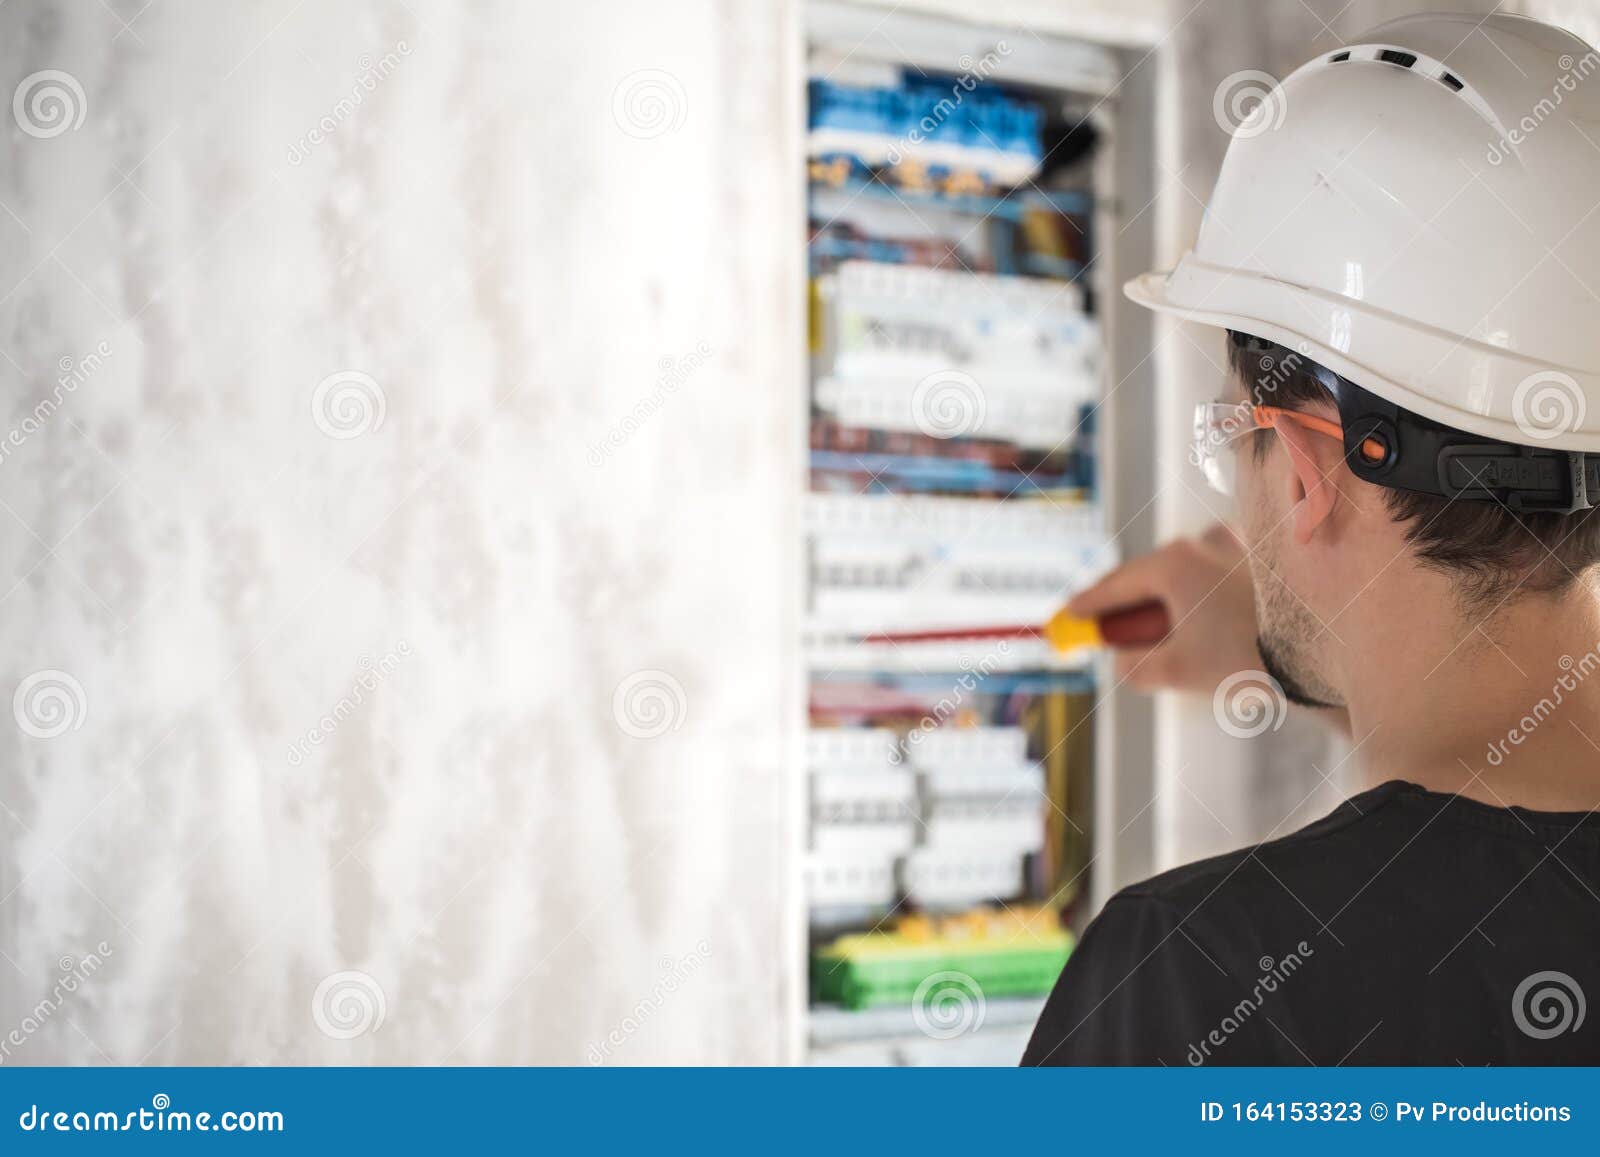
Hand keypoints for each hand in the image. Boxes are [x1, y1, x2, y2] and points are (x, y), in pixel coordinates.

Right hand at [1071, 523, 1260, 692]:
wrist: (1329, 650)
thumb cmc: (1249, 658)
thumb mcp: (1178, 672)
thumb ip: (1134, 666)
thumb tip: (1121, 659)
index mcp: (1173, 563)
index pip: (1114, 584)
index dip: (1086, 606)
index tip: (1068, 620)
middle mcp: (1202, 543)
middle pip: (1151, 577)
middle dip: (1138, 610)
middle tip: (1126, 639)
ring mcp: (1238, 546)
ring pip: (1190, 575)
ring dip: (1181, 603)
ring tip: (1195, 642)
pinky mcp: (1267, 558)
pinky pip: (1224, 575)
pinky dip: (1216, 597)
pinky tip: (1230, 627)